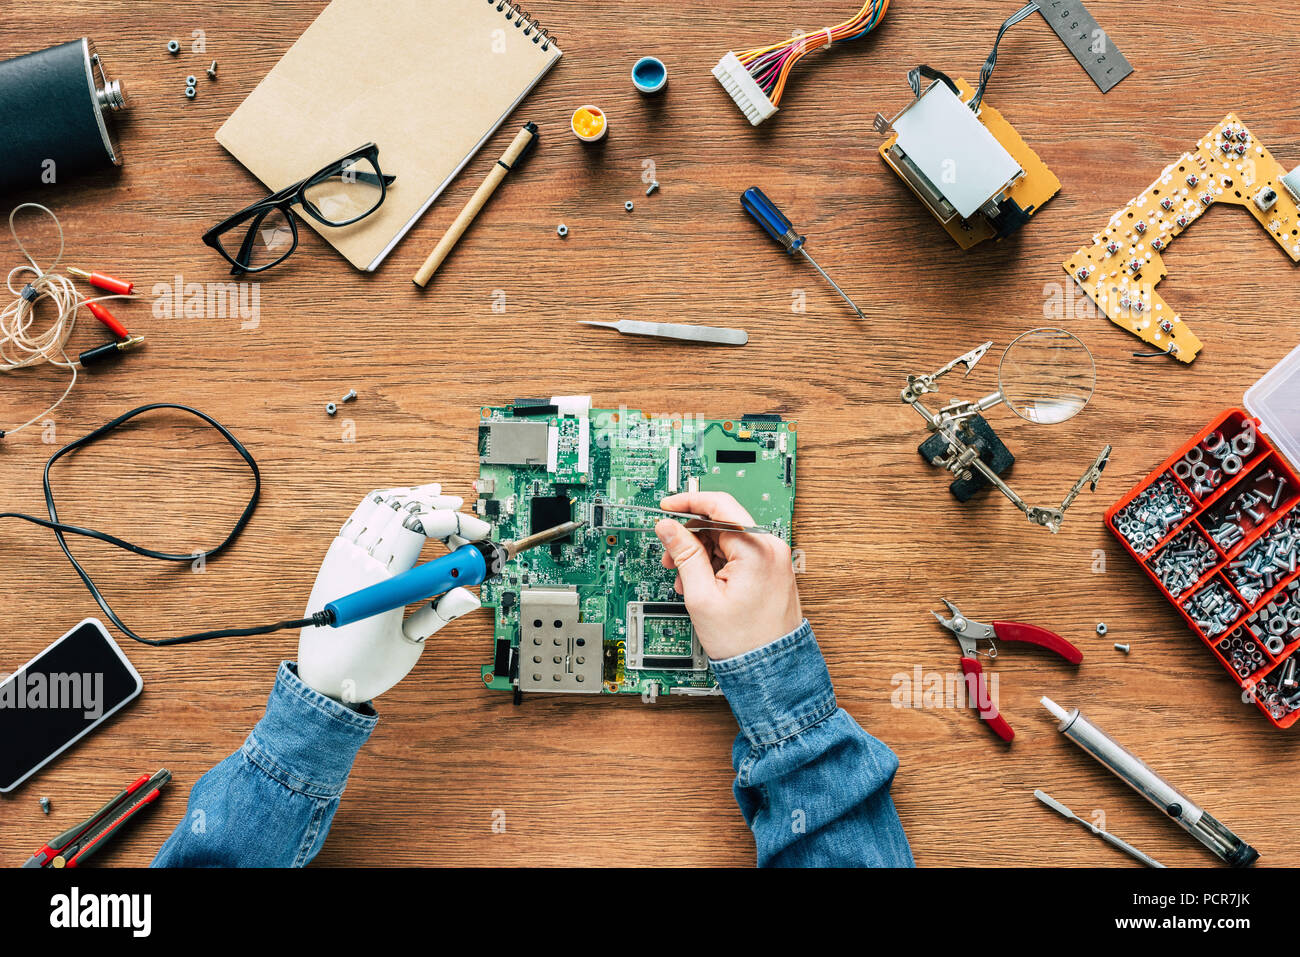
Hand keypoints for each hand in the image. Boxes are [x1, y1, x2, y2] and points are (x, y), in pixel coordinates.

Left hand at [298, 484, 491, 703]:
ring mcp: (344, 556)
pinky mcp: (336, 557)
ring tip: (439, 499)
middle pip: (404, 509)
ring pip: (381, 503)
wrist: (319, 680)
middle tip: (465, 523)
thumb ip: (441, 612)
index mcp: (381, 582)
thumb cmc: (362, 668)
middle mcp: (359, 561)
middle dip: (441, 508)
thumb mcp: (411, 643)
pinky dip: (387, 503)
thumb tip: (470, 592)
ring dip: (414, 497)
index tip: (477, 535)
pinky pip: (362, 515)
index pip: (419, 526)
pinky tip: (404, 505)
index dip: (455, 523)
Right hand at [654, 492, 801, 660]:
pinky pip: (738, 554)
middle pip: (721, 523)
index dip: (687, 502)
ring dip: (701, 554)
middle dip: (691, 538)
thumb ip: (684, 554)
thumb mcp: (702, 595)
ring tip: (687, 581)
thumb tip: (667, 527)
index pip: (719, 505)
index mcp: (757, 548)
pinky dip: (717, 563)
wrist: (770, 668)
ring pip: (727, 539)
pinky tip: (703, 584)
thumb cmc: (743, 640)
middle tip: (670, 557)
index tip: (667, 506)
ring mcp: (774, 558)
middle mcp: (771, 547)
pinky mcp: (772, 568)